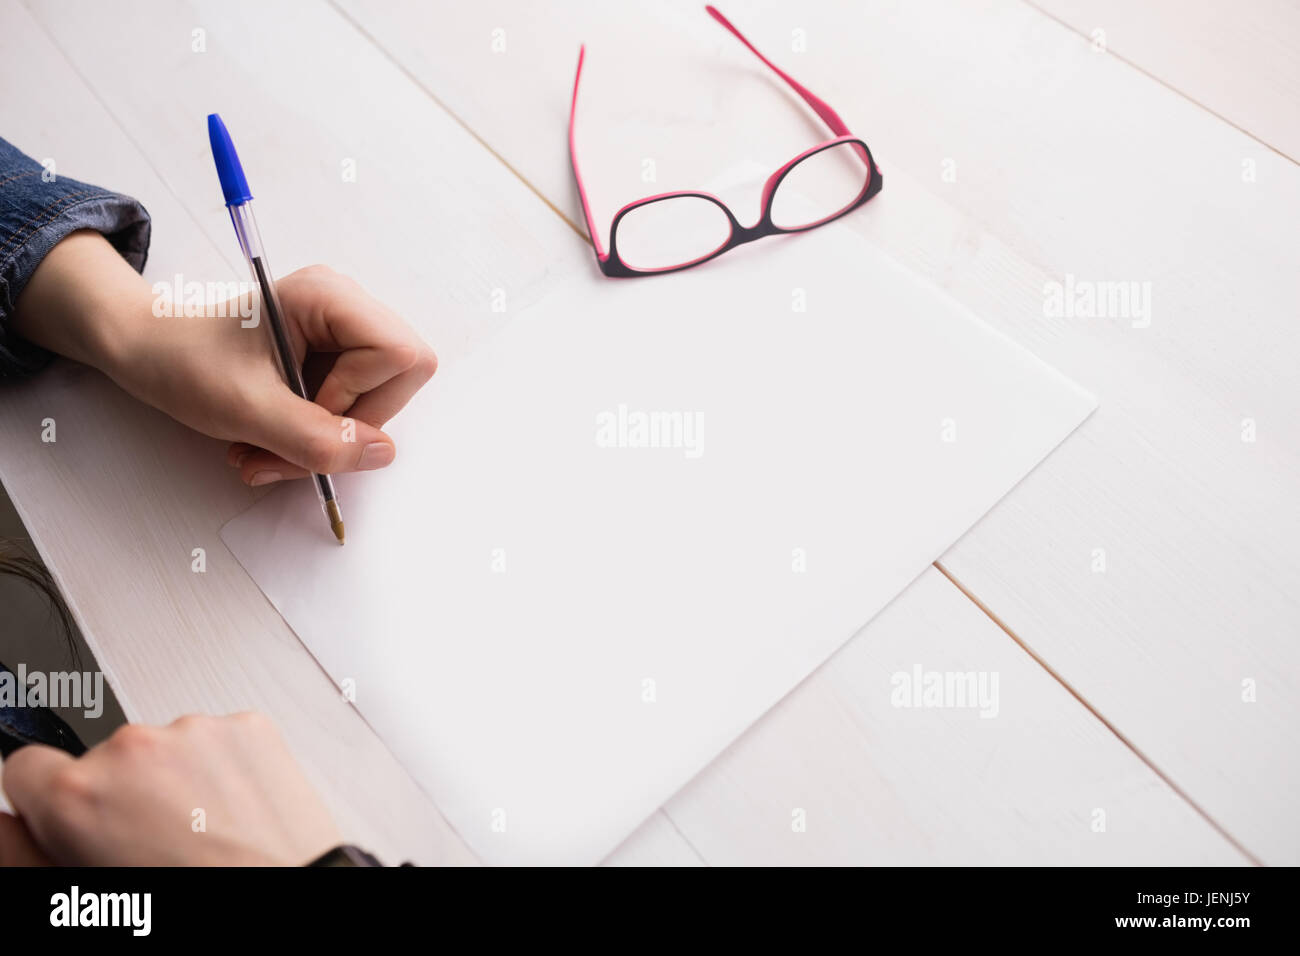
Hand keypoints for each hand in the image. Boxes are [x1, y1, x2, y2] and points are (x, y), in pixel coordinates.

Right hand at [0, 712, 342, 865]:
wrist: (290, 897)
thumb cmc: (193, 905)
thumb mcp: (83, 895)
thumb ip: (22, 852)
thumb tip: (1, 824)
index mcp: (79, 794)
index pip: (25, 769)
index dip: (46, 803)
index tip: (70, 824)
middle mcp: (135, 748)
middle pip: (102, 760)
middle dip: (119, 796)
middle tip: (152, 848)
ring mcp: (197, 731)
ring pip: (164, 749)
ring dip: (174, 781)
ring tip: (201, 837)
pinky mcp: (250, 725)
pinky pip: (216, 741)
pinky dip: (222, 769)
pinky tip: (234, 814)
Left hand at [12, 231, 436, 484]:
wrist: (142, 350)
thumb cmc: (181, 360)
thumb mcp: (245, 408)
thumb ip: (315, 438)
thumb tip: (382, 453)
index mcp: (329, 297)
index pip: (402, 355)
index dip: (364, 396)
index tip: (307, 406)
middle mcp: (346, 309)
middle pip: (398, 382)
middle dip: (344, 429)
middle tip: (286, 447)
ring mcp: (341, 335)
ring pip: (375, 405)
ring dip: (323, 443)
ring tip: (266, 451)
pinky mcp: (331, 360)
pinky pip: (351, 412)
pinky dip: (313, 439)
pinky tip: (271, 441)